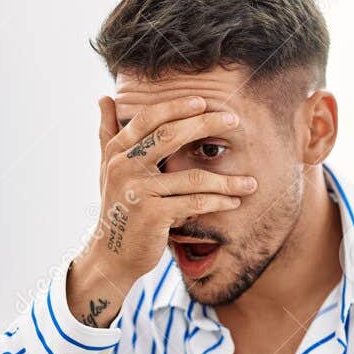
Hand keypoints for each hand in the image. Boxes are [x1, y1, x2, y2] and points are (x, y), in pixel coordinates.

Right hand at [66, 97, 257, 327]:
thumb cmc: (117, 208)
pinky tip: (234, 203)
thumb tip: (104, 97)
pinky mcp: (153, 215)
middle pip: (170, 135)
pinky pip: (195, 203)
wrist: (110, 256)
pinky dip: (218, 203)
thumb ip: (108, 133)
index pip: (148, 119)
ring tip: (250, 181)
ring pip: (192, 177)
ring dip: (226, 181)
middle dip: (206, 124)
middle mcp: (124, 167)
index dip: (176, 107)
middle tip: (234, 120)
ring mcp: (138, 191)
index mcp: (116, 152)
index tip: (204, 101)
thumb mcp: (107, 169)